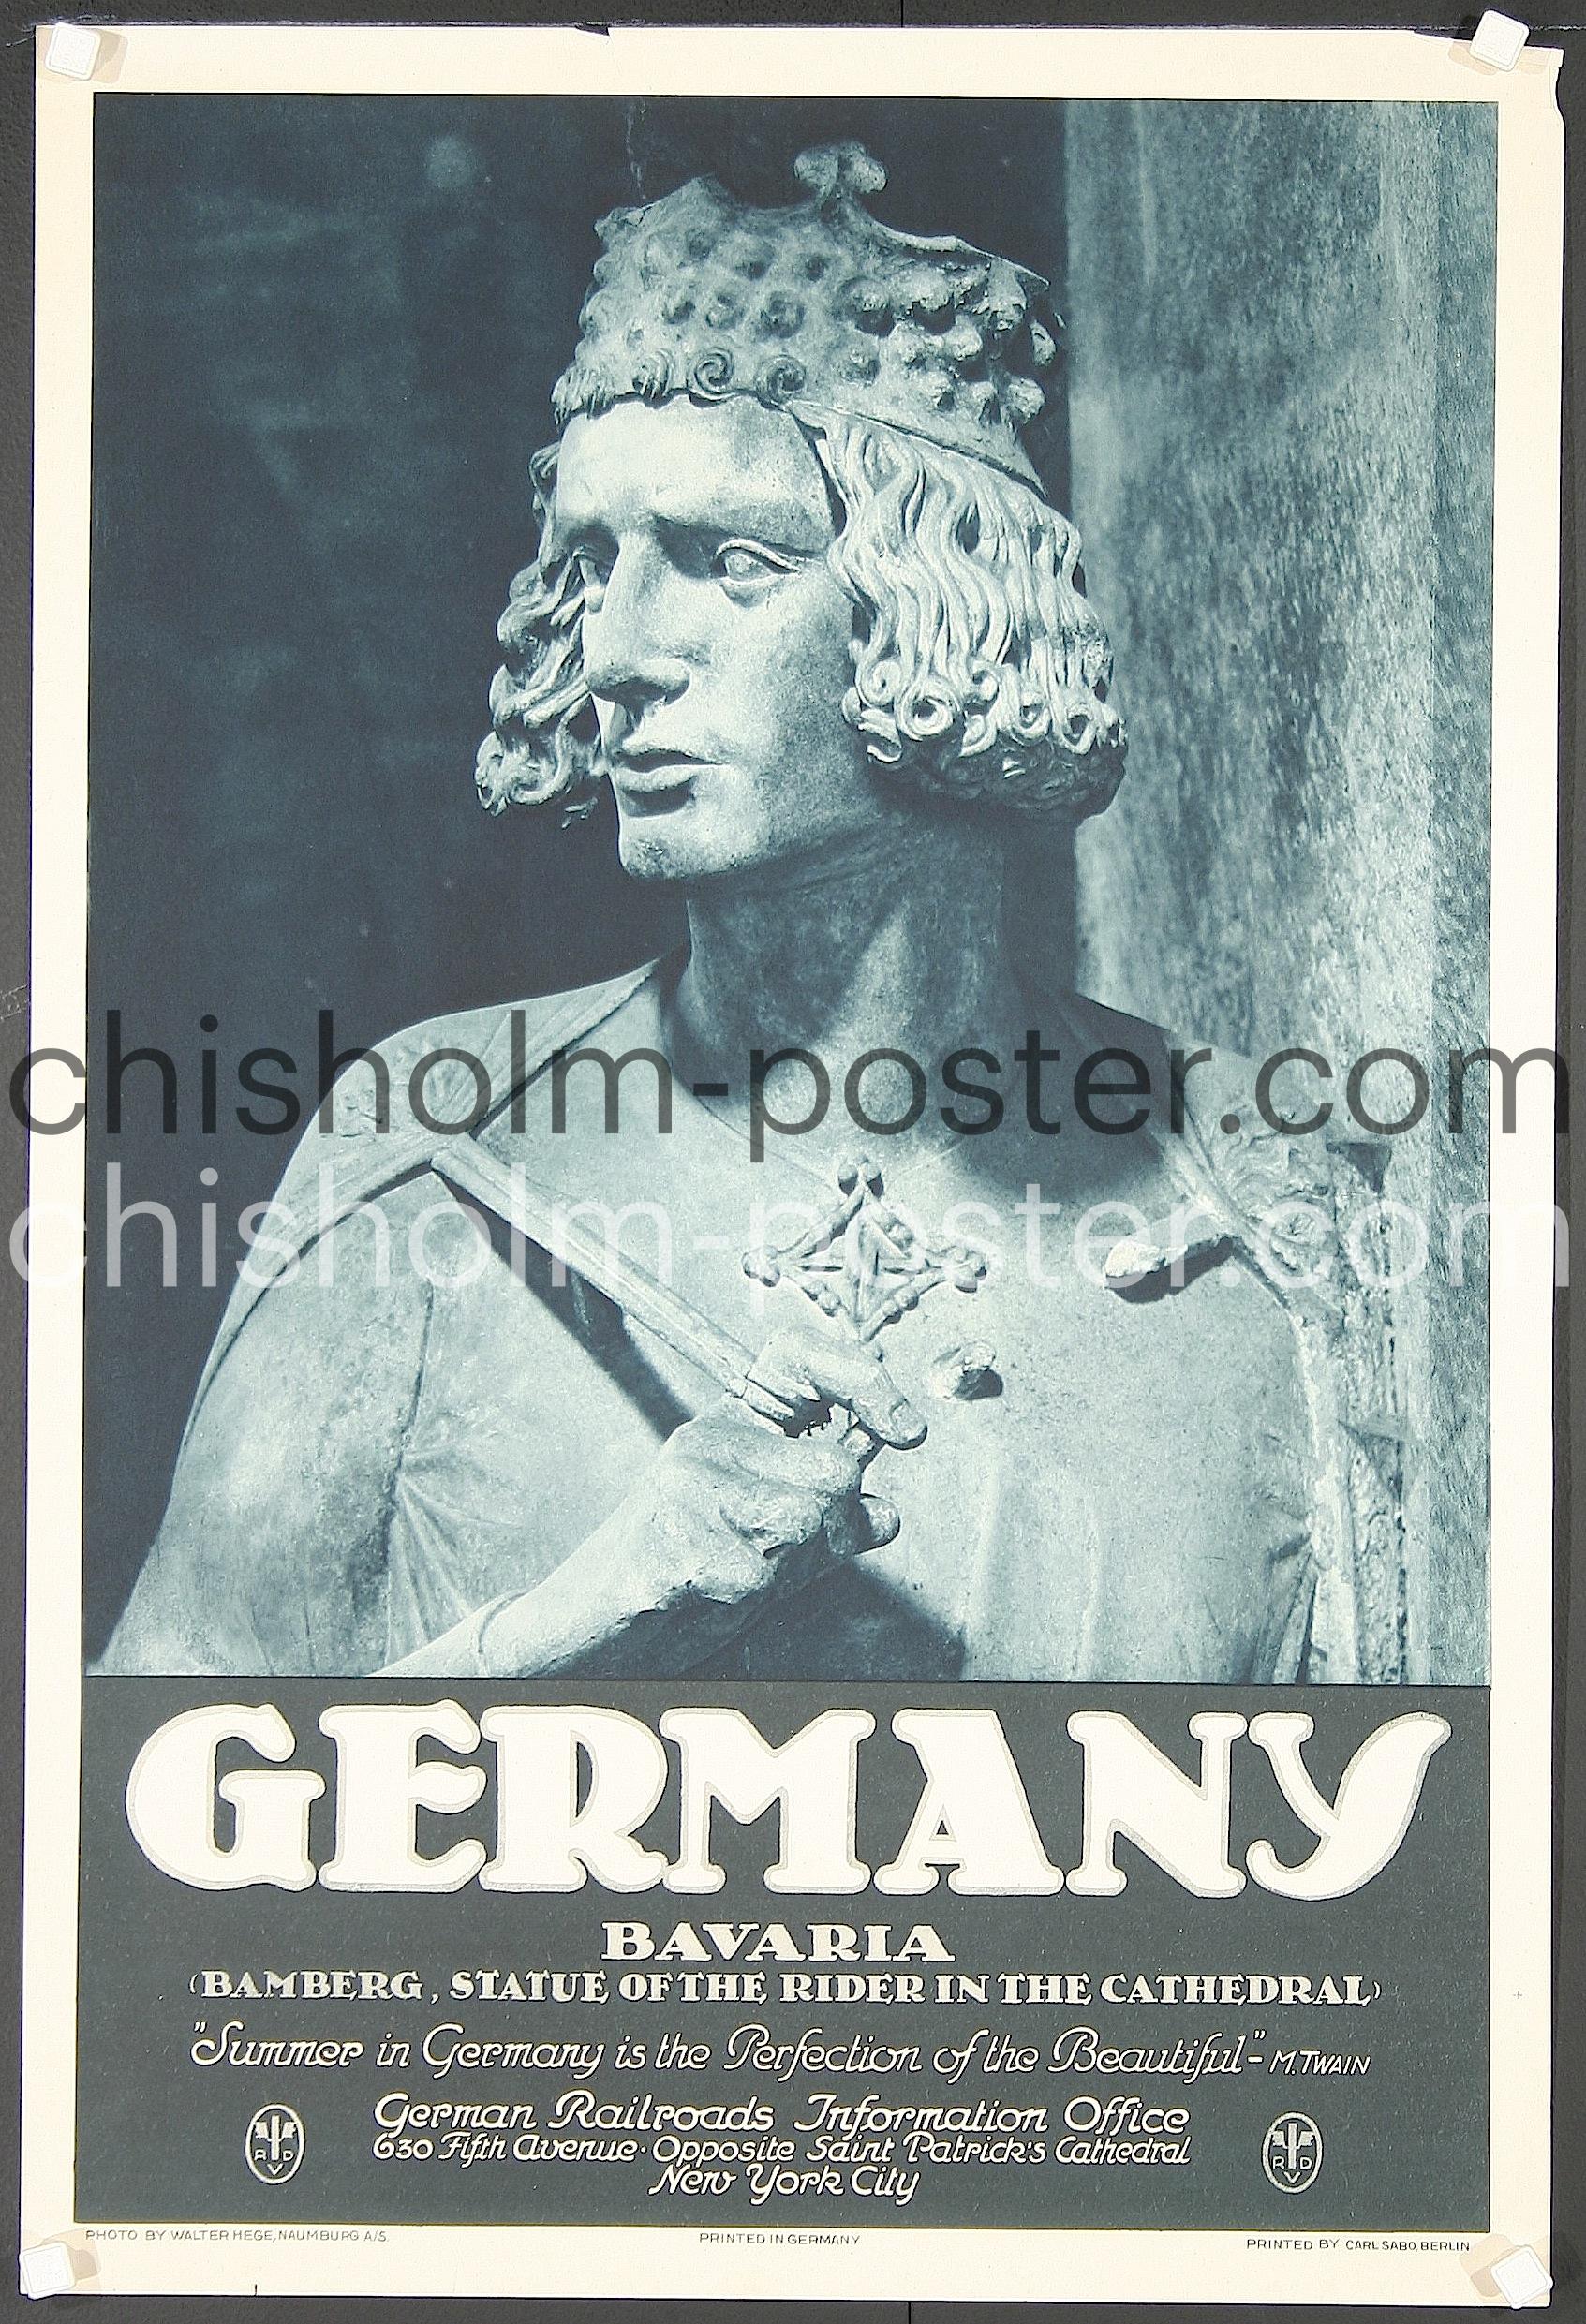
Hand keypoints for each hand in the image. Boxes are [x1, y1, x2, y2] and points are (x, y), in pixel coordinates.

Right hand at [596, 1329, 926, 1658]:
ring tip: (740, 1569)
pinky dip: (756, 1595)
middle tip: (780, 1551)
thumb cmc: (683, 1573)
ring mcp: (688, 1488)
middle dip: (832, 1524)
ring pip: (808, 1523)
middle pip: (834, 1469)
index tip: (906, 1428)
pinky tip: (717, 1591)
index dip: (861, 1377)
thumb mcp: (761, 1525)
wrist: (597, 1624)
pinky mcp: (677, 1543)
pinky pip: (767, 1573)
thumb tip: (886, 1513)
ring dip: (792, 1566)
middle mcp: (706, 1441)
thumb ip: (823, 1512)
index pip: (800, 1355)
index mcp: (729, 1422)